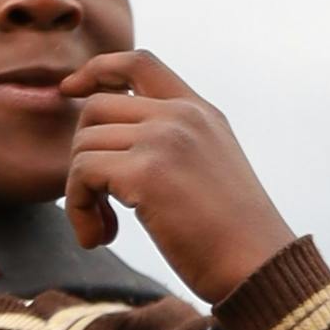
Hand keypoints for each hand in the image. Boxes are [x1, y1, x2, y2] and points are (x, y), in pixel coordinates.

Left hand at [56, 47, 292, 302]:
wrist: (259, 267)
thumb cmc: (233, 237)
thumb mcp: (210, 169)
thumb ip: (174, 145)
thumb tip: (115, 149)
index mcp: (200, 111)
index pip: (138, 62)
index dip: (96, 70)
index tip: (70, 91)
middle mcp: (182, 115)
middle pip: (96, 108)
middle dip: (82, 154)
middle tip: (99, 204)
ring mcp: (164, 139)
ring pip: (83, 144)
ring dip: (80, 192)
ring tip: (103, 229)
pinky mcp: (146, 172)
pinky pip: (81, 175)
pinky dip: (79, 209)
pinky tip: (100, 237)